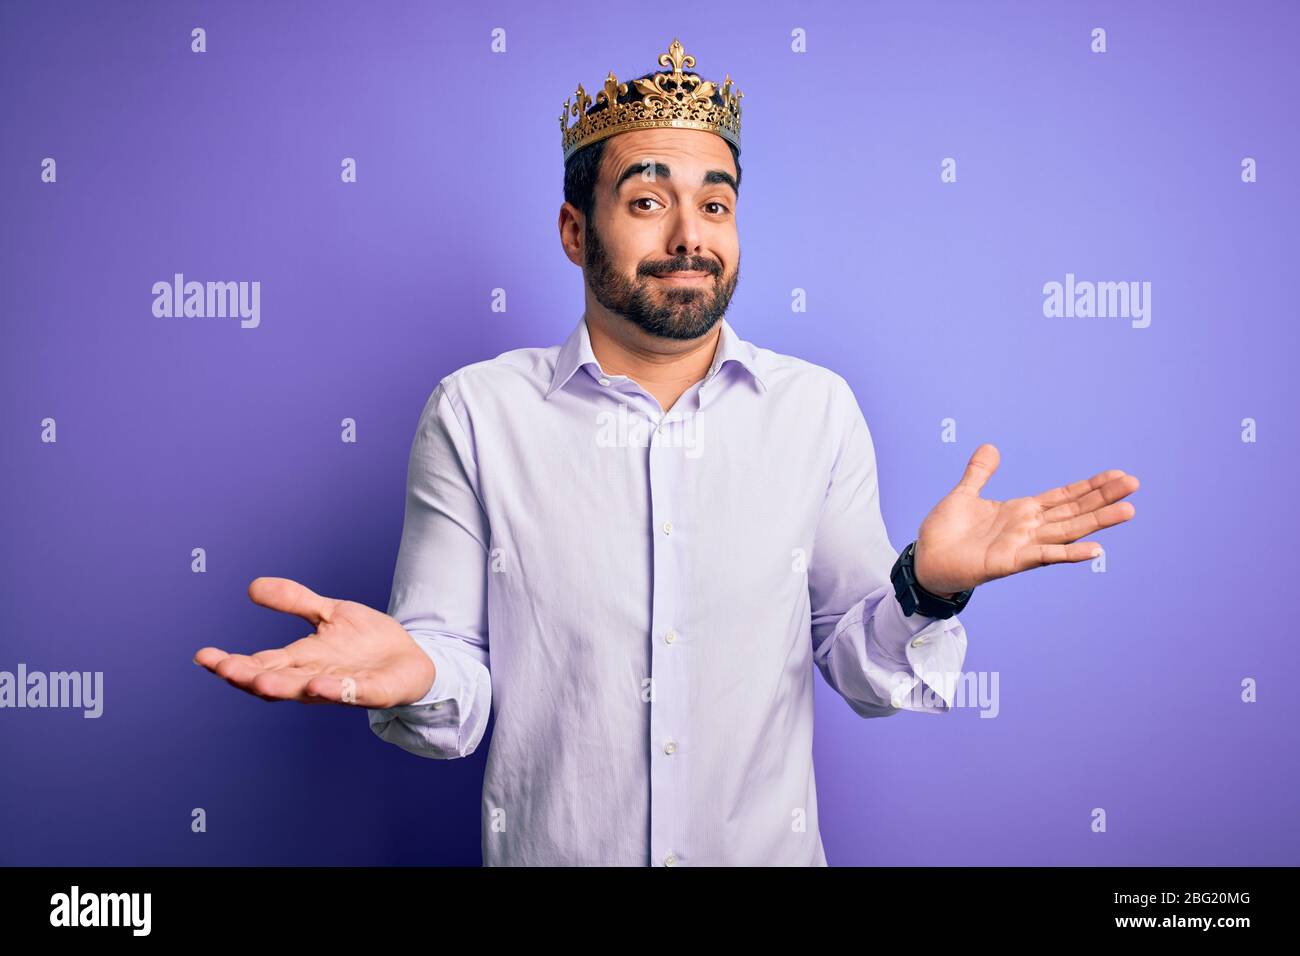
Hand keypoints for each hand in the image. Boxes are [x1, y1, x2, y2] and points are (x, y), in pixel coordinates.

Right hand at [193, 577, 436, 707]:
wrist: (412, 658)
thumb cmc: (367, 641)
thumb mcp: (329, 613)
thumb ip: (295, 601)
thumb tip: (253, 586)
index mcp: (300, 661)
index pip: (258, 664)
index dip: (231, 663)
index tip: (203, 656)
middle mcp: (314, 678)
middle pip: (274, 682)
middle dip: (247, 677)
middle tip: (222, 669)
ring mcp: (342, 687)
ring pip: (306, 692)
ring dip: (283, 689)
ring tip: (260, 682)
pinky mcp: (373, 691)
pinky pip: (352, 694)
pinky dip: (335, 692)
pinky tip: (319, 685)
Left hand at [912, 444, 1138, 595]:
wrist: (925, 560)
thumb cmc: (945, 533)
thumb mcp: (964, 494)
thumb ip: (979, 473)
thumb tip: (990, 447)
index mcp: (1021, 512)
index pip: (1063, 496)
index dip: (1089, 486)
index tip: (1117, 474)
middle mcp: (1028, 528)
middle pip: (1073, 510)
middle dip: (1103, 497)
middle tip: (1134, 484)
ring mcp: (1023, 546)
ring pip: (1067, 531)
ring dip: (1097, 522)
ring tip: (1128, 510)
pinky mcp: (1011, 561)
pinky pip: (1044, 556)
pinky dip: (1069, 554)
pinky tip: (1095, 549)